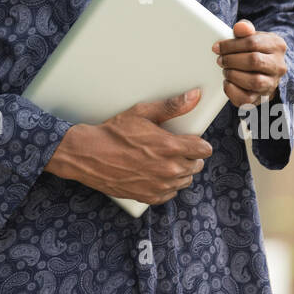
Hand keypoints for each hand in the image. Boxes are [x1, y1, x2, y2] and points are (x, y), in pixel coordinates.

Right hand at [45, 88, 212, 205]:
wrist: (89, 155)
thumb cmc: (114, 132)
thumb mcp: (142, 113)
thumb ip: (171, 106)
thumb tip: (194, 96)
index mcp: (171, 147)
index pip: (204, 150)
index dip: (198, 143)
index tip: (191, 140)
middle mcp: (169, 169)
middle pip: (197, 166)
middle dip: (190, 156)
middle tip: (174, 148)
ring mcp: (160, 186)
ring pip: (185, 180)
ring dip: (180, 171)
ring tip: (164, 159)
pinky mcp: (150, 197)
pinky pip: (171, 192)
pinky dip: (167, 184)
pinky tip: (155, 173)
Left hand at [212, 19, 286, 106]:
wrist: (265, 71)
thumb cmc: (256, 51)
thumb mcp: (252, 36)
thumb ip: (245, 29)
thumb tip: (239, 27)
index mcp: (277, 45)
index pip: (253, 43)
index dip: (231, 45)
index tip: (217, 47)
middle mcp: (279, 66)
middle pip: (254, 61)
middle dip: (231, 60)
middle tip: (220, 60)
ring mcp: (272, 83)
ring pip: (253, 81)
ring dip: (233, 75)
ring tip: (226, 70)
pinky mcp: (262, 98)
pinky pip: (247, 99)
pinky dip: (232, 90)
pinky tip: (228, 82)